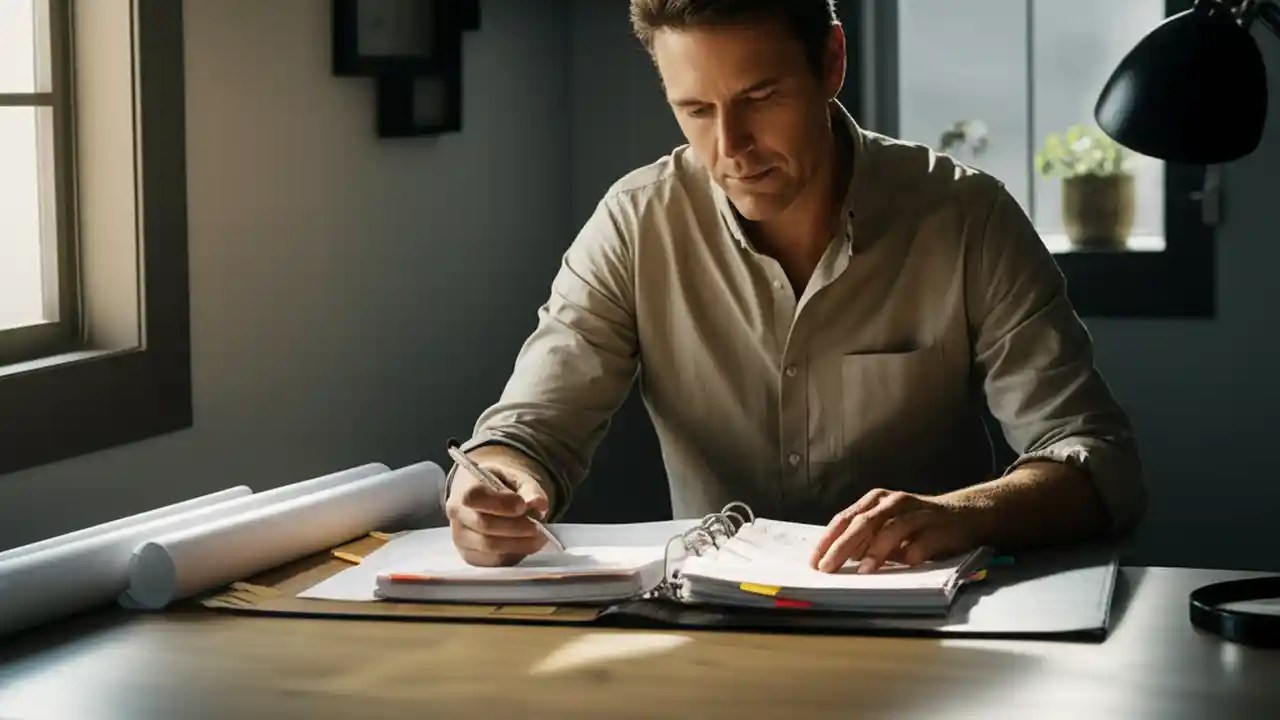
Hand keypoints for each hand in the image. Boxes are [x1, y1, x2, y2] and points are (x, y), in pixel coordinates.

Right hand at [445, 446, 551, 566]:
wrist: (485, 497)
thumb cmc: (501, 485)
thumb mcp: (517, 478)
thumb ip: (529, 489)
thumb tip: (539, 504)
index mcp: (464, 486)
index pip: (474, 496)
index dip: (500, 503)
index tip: (522, 506)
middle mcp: (457, 512)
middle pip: (484, 524)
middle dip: (515, 528)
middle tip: (539, 527)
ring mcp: (460, 536)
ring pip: (488, 546)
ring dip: (518, 543)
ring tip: (539, 537)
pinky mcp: (469, 555)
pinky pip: (491, 560)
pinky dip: (512, 553)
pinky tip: (526, 545)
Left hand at [809, 489, 983, 573]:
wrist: (964, 515)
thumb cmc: (917, 524)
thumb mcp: (886, 526)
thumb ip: (863, 538)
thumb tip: (837, 559)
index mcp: (875, 500)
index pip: (845, 518)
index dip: (827, 540)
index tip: (813, 561)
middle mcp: (893, 502)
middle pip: (862, 523)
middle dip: (841, 546)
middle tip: (827, 568)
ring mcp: (916, 513)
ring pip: (890, 528)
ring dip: (875, 550)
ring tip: (862, 570)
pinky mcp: (938, 528)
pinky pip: (921, 542)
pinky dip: (910, 554)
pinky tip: (903, 565)